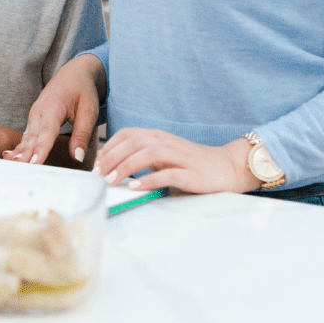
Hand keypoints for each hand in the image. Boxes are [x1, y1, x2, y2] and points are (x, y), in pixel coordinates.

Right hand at [5, 53, 103, 164]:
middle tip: (19, 170)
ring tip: (13, 165)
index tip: (34, 163)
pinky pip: (27, 135)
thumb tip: (77, 157)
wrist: (74, 72)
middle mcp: (39, 110)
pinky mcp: (34, 119)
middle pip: (32, 136)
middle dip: (25, 154)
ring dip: (20, 152)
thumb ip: (82, 134)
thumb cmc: (82, 90)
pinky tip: (12, 157)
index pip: (46, 132)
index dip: (40, 149)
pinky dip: (20, 147)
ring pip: (27, 136)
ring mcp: (34, 114)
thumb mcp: (89, 111)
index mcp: (54, 106)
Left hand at [93, 128, 258, 193]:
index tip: (96, 163)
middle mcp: (167, 142)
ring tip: (111, 181)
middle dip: (112, 158)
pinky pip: (167, 174)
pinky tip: (136, 187)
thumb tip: (114, 167)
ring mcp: (179, 157)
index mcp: (158, 136)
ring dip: (126, 167)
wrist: (227, 167)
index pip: (127, 134)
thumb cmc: (191, 163)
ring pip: (147, 155)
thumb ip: (143, 156)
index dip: (109, 147)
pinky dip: (149, 180)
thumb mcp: (164, 155)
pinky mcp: (190, 173)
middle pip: (133, 143)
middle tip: (97, 174)